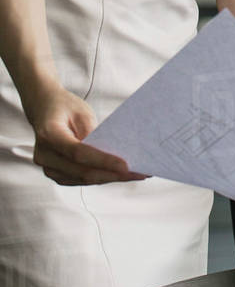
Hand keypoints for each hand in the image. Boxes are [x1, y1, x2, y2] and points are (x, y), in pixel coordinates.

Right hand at [25, 83, 146, 185]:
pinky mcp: (56, 173)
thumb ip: (94, 134)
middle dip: (114, 174)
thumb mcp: (81, 112)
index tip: (127, 166)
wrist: (43, 107)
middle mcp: (45, 155)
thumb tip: (114, 155)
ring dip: (110, 178)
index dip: (104, 161)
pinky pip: (81, 179)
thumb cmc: (64, 106)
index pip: (79, 153)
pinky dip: (101, 177)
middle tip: (140, 173)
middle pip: (83, 171)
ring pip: (83, 179)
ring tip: (136, 174)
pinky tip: (120, 175)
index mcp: (49, 135)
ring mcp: (48, 167)